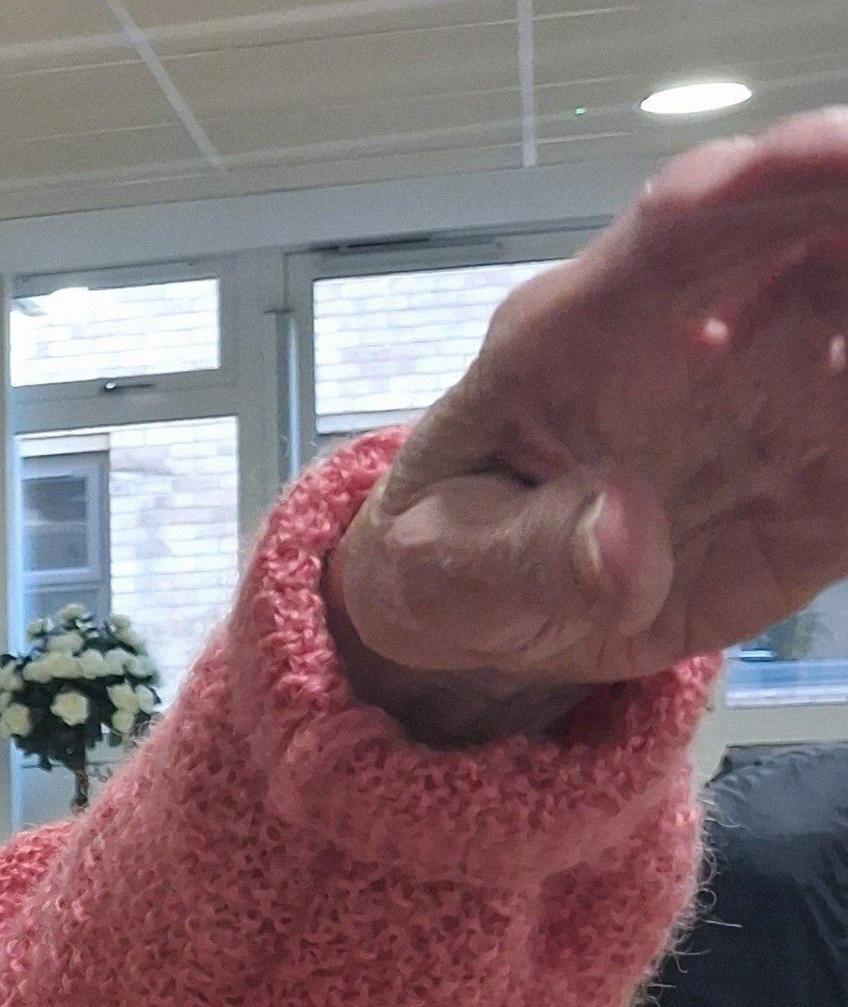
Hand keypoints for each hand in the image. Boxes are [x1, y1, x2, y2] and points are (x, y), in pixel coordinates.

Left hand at [328, 107, 847, 743]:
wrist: (485, 611)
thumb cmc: (447, 561)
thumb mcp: (444, 572)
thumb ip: (522, 553)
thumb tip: (624, 544)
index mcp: (572, 331)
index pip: (673, 229)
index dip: (759, 181)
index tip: (835, 148)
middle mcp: (688, 334)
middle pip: (801, 234)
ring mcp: (761, 394)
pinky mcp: (815, 466)